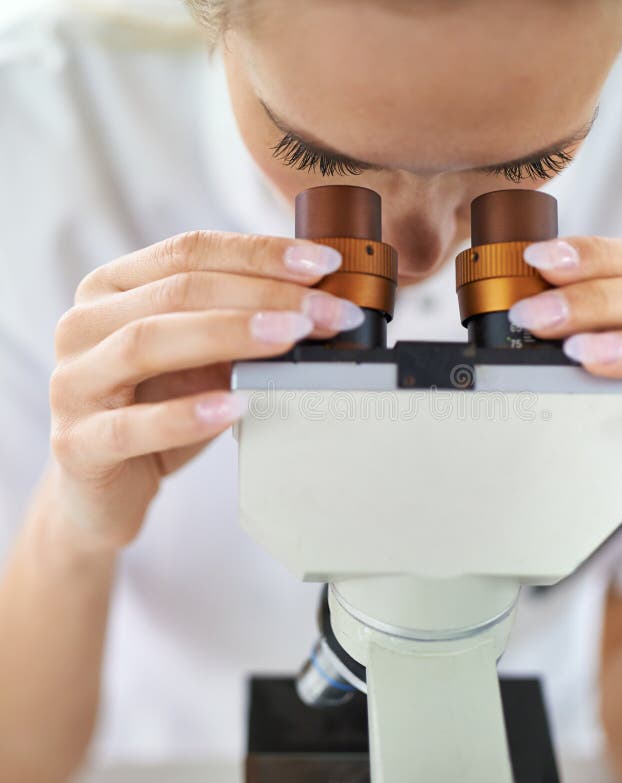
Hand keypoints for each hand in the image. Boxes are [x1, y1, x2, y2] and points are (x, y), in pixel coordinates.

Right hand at [49, 231, 359, 551]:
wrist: (107, 486)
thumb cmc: (161, 407)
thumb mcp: (203, 356)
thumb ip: (241, 323)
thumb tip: (321, 304)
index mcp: (114, 288)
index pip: (189, 252)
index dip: (260, 254)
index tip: (325, 266)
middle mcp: (84, 324)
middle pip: (178, 292)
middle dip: (265, 296)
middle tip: (327, 312)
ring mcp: (74, 382)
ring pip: (147, 342)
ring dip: (228, 335)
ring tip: (290, 339)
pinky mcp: (78, 444)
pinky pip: (131, 426)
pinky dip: (186, 415)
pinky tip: (236, 408)